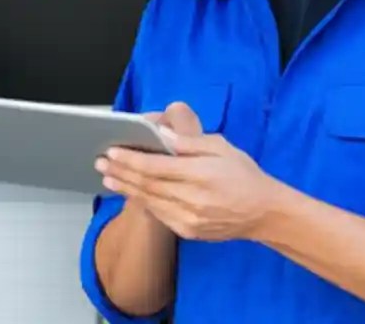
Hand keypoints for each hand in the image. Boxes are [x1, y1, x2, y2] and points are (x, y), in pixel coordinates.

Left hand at [97, 106, 278, 241]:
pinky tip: (131, 192)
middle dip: (121, 172)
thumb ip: (189, 142)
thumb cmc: (243, 174)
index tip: (112, 151)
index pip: (155, 166)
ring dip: (126, 188)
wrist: (263, 212)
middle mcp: (193, 198)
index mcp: (200, 173)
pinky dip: (142, 202)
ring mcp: (189, 218)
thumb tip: (161, 134)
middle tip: (101, 162)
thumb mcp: (221, 147)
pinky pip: (159, 215)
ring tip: (108, 177)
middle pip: (147, 184)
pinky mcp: (188, 232)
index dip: (130, 159)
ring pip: (149, 201)